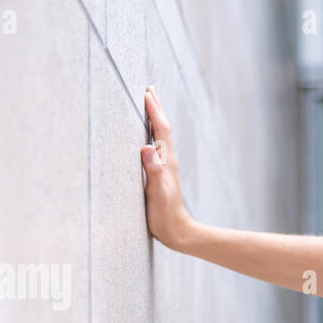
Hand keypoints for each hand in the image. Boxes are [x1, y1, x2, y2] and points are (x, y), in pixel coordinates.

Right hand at [141, 86, 192, 248]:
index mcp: (166, 162)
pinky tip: (148, 138)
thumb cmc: (164, 215)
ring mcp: (164, 168)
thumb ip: (153, 170)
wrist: (176, 232)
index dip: (154, 111)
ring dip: (155, 120)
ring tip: (150, 106)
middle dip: (156, 109)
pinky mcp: (160, 176)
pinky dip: (152, 135)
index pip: (161, 130)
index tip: (147, 93)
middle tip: (150, 90)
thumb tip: (146, 147)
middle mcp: (167, 162)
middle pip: (163, 130)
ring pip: (160, 137)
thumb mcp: (156, 192)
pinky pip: (156, 148)